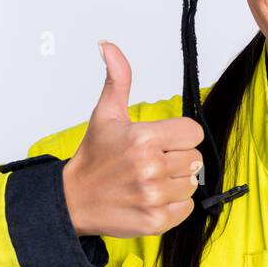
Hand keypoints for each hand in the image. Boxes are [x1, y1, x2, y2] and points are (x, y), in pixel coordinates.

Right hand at [61, 40, 204, 237]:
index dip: (180, 136)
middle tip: (152, 163)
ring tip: (150, 181)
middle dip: (177, 159)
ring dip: (175, 183)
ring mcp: (153, 196)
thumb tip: (109, 45)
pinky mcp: (155, 221)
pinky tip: (151, 199)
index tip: (162, 141)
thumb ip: (117, 78)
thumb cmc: (94, 157)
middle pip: (195, 159)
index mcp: (143, 138)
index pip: (193, 132)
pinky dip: (173, 206)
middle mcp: (150, 167)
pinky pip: (186, 209)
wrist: (73, 200)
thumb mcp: (106, 114)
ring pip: (191, 184)